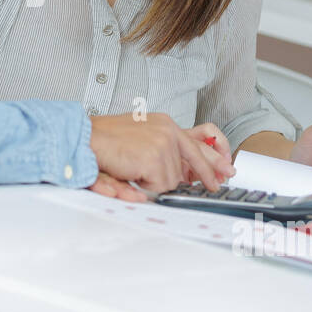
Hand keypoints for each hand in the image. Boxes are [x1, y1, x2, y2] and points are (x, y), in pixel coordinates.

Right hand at [88, 113, 234, 199]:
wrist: (86, 138)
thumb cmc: (105, 139)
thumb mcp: (140, 137)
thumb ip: (162, 147)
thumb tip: (179, 167)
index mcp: (165, 124)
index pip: (196, 145)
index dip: (211, 162)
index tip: (225, 172)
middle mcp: (167, 131)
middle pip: (189, 166)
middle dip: (189, 178)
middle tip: (212, 185)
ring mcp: (162, 144)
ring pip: (171, 181)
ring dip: (153, 182)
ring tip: (134, 171)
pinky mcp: (154, 159)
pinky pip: (159, 186)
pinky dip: (144, 186)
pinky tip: (131, 174)